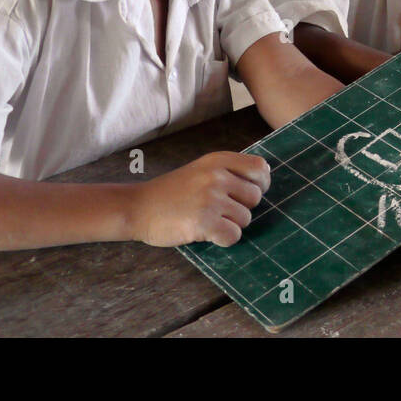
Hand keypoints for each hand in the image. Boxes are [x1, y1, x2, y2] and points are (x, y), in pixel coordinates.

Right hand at [129, 151, 269, 247]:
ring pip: (245, 219)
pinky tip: (207, 234)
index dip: (260, 183)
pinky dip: (224, 240)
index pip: (260, 168)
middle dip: (242, 208)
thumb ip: (228, 172)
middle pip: (255, 198)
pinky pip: (233, 236)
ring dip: (230, 225)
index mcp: (218, 160)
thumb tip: (263, 179)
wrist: (138, 207)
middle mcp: (217, 176)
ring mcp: (210, 199)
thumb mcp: (201, 170)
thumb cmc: (172, 193)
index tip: (248, 193)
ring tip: (208, 221)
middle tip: (219, 212)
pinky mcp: (204, 222)